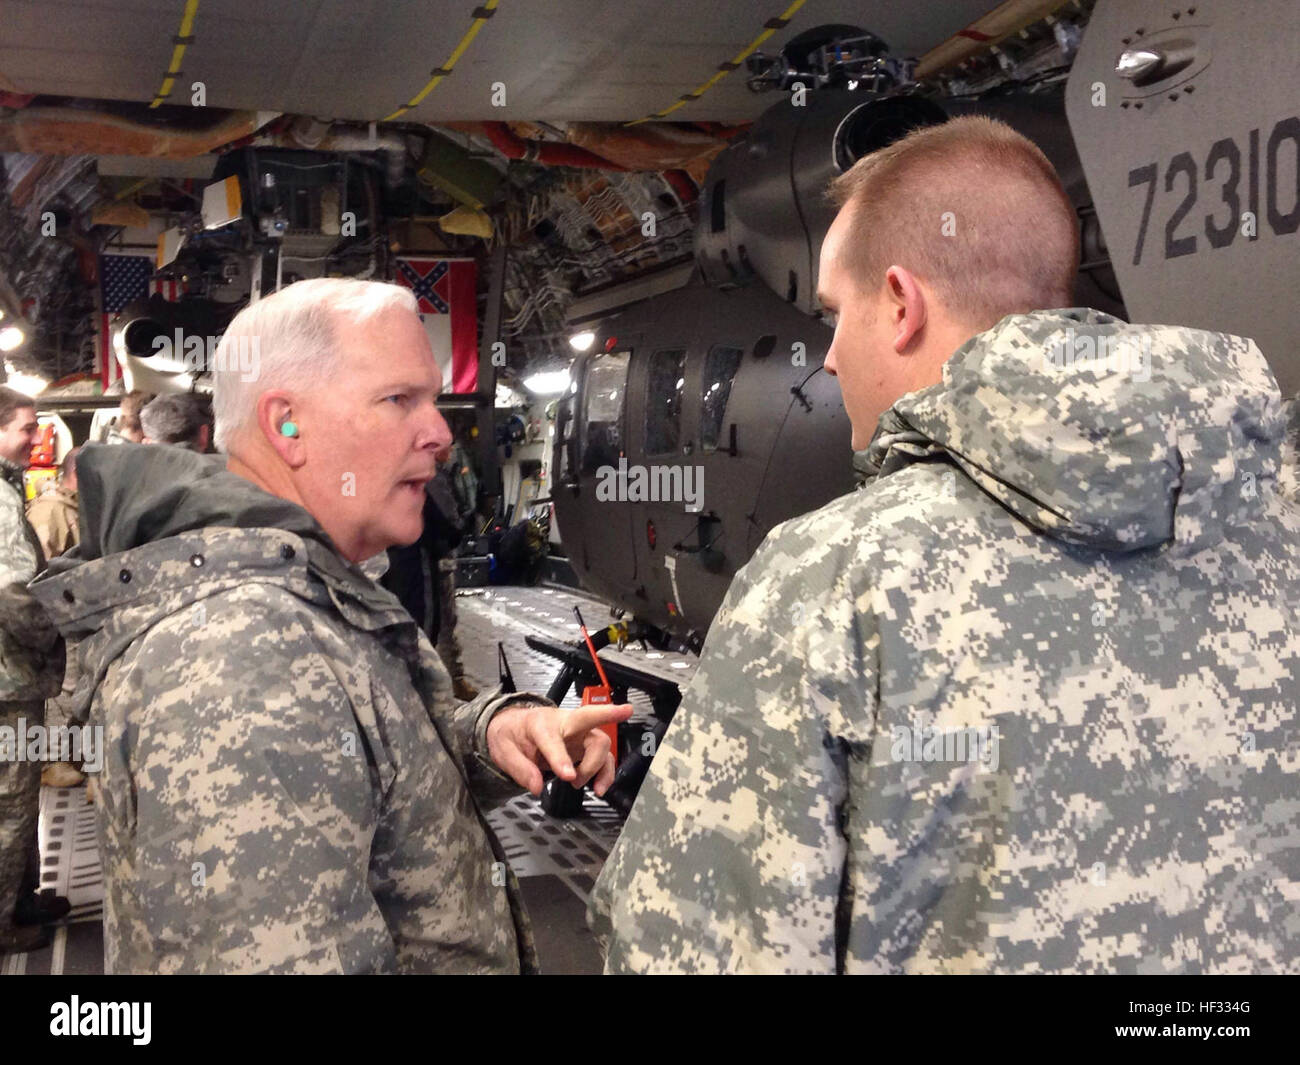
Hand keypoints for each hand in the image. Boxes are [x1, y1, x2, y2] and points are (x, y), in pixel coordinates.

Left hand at [486, 702, 633, 797]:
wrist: (514, 725)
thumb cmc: (512, 734)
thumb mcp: (503, 750)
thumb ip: (520, 768)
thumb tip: (536, 787)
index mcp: (540, 723)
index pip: (553, 739)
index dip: (562, 758)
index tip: (568, 776)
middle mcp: (564, 723)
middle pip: (589, 719)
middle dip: (605, 720)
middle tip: (606, 734)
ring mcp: (578, 733)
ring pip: (600, 742)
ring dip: (597, 766)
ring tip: (578, 784)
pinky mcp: (585, 745)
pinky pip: (604, 757)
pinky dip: (606, 773)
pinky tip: (599, 786)